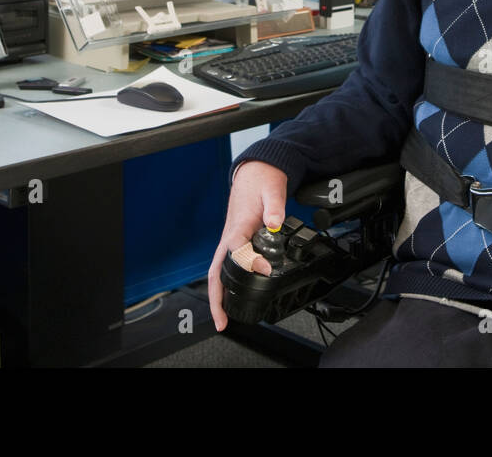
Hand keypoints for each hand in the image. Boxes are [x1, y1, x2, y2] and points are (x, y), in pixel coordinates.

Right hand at [207, 160, 287, 331]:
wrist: (255, 172)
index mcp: (238, 225)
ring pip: (218, 272)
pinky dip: (225, 285)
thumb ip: (274, 206)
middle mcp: (230, 237)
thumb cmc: (261, 181)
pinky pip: (226, 267)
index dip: (247, 262)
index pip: (236, 249)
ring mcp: (230, 241)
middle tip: (221, 321)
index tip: (264, 271)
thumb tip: (275, 221)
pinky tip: (231, 297)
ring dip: (218, 295)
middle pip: (216, 271)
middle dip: (216, 297)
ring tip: (223, 319)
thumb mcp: (272, 189)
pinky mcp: (234, 243)